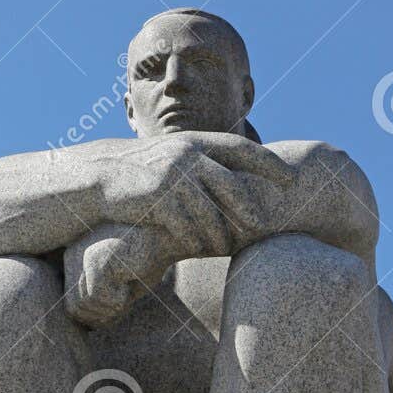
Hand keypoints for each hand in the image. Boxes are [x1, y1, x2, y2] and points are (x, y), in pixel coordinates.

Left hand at [64, 223, 167, 328]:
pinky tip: (130, 278)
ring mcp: (82, 256)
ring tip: (128, 285)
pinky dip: (118, 298)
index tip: (120, 304)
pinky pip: (97, 297)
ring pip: (84, 305)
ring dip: (111, 306)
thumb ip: (102, 301)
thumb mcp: (120, 283)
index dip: (97, 316)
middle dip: (102, 314)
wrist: (165, 232)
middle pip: (74, 309)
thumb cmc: (146, 258)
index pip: (72, 306)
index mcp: (74, 260)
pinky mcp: (95, 259)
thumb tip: (90, 327)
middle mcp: (72, 256)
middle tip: (125, 298)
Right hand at [102, 133, 292, 258]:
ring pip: (209, 212)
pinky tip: (197, 249)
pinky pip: (185, 227)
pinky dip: (194, 241)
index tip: (292, 177)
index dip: (268, 162)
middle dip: (248, 206)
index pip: (240, 148)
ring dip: (220, 234)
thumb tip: (240, 181)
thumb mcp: (175, 158)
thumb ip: (203, 163)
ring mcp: (171, 177)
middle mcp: (186, 155)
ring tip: (225, 248)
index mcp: (194, 142)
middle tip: (264, 226)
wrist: (100, 175)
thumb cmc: (146, 171)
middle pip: (229, 183)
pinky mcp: (157, 200)